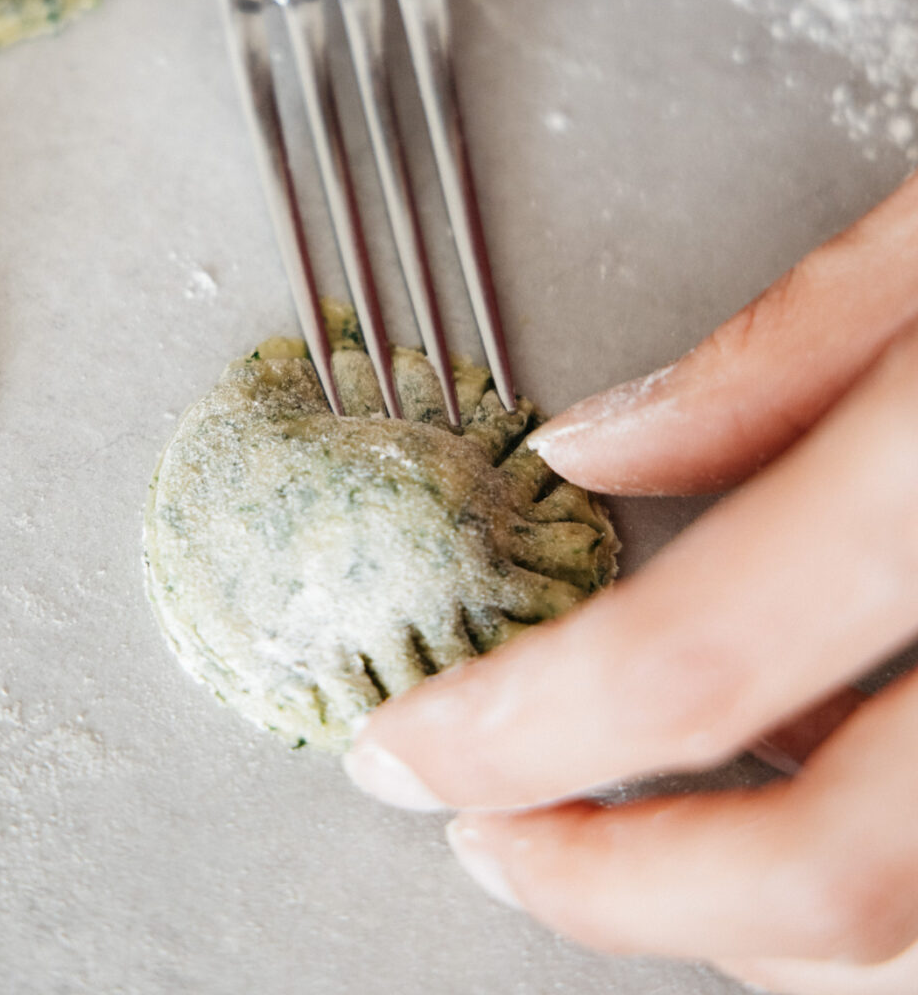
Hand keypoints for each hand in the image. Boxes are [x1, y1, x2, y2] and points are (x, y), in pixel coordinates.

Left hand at [344, 169, 917, 994]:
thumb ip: (780, 355)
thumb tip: (596, 451)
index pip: (695, 660)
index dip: (516, 734)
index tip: (409, 751)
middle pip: (832, 881)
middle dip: (612, 892)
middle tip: (490, 836)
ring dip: (743, 924)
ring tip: (619, 841)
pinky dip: (879, 901)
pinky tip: (803, 805)